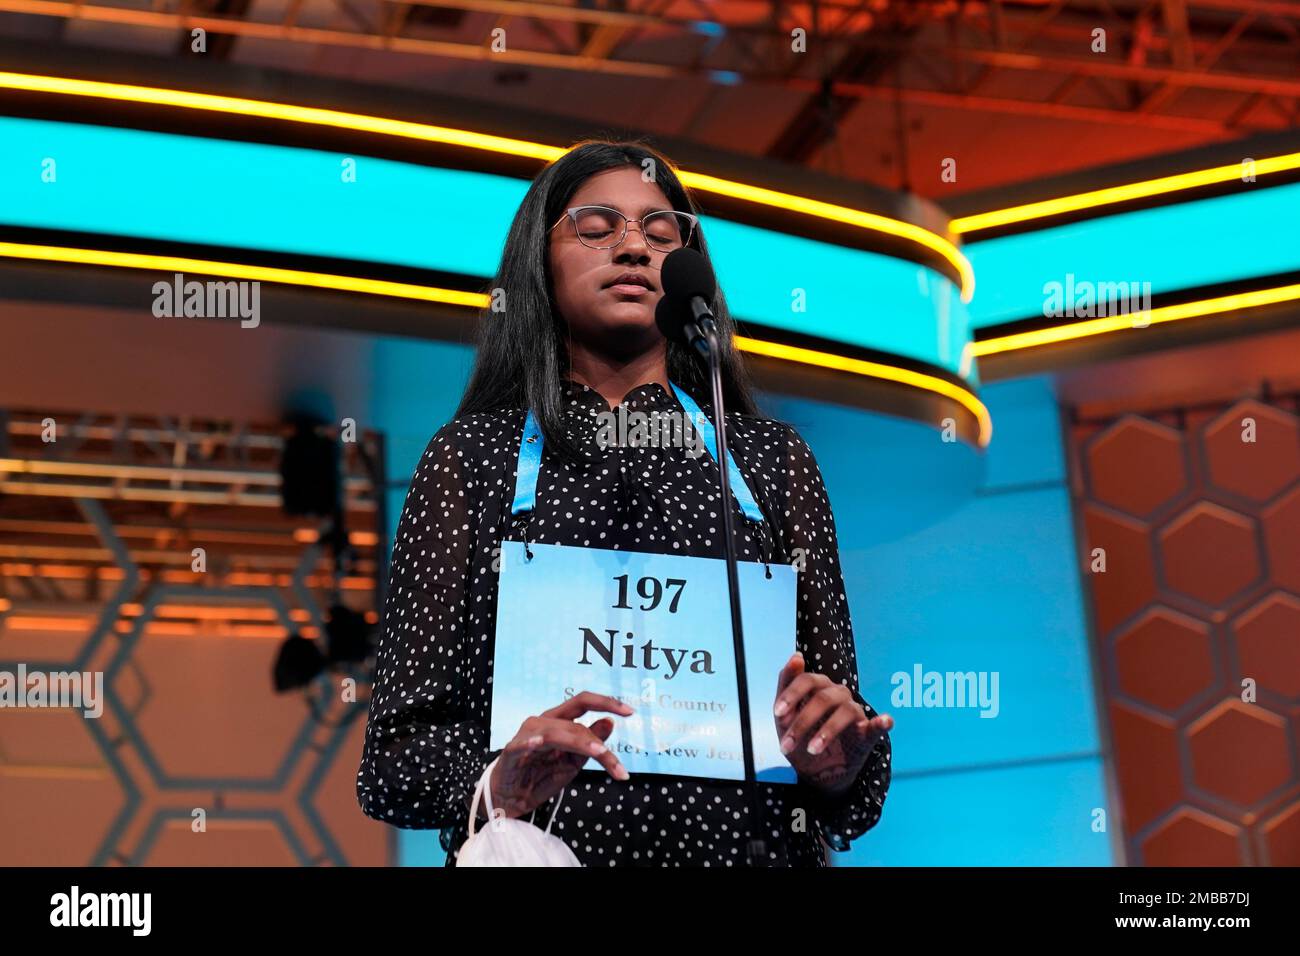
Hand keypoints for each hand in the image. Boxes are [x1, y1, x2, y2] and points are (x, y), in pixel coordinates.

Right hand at [486, 691, 634, 819]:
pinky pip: (522, 745)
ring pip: (558, 734)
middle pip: (576, 725)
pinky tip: (537, 743)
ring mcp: (526, 735)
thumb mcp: (573, 762)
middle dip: (598, 744)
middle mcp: (543, 722)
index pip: (583, 703)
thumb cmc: (541, 776)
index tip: (630, 712)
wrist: (512, 798)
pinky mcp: (511, 751)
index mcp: (559, 721)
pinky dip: (529, 743)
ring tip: (599, 754)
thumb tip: (611, 721)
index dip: (606, 703)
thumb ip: (591, 743)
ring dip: (581, 744)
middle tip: (616, 763)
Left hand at [773, 651, 892, 796]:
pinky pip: (877, 726)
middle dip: (802, 722)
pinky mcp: (866, 734)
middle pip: (823, 698)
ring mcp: (854, 713)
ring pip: (845, 711)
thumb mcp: (784, 714)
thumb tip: (797, 655)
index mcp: (820, 686)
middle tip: (786, 745)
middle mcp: (839, 695)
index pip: (808, 680)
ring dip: (827, 731)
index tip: (778, 714)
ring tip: (812, 749)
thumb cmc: (800, 735)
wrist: (813, 769)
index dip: (792, 695)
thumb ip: (787, 683)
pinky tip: (885, 720)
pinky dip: (882, 722)